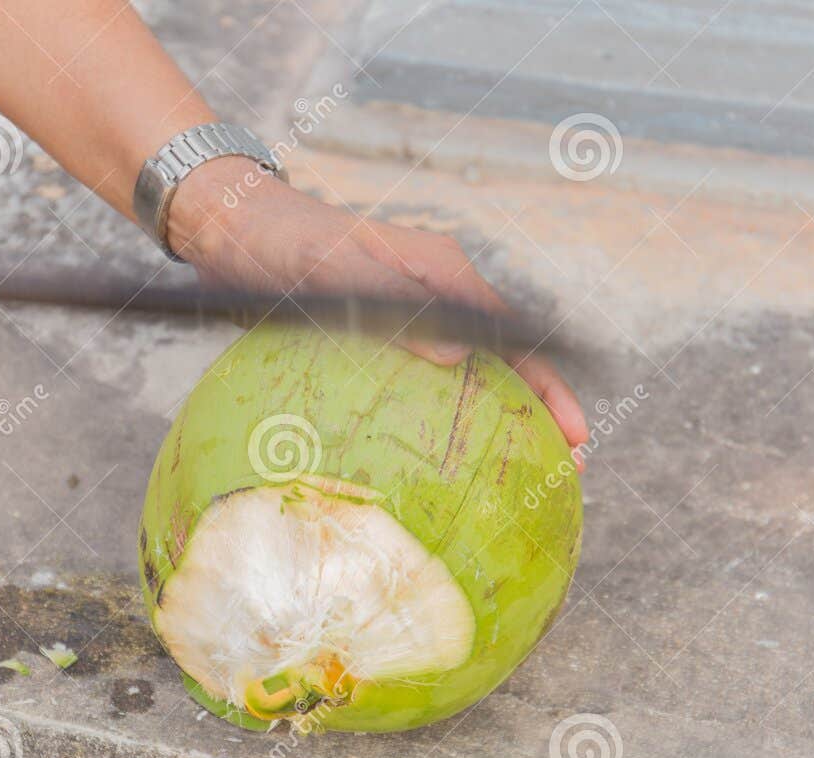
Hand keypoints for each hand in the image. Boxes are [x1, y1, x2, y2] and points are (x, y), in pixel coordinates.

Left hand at [167, 159, 587, 456]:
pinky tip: (439, 462)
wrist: (239, 230)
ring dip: (497, 419)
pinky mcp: (381, 334)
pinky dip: (445, 416)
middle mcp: (437, 292)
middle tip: (568, 468)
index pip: (513, 336)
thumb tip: (456, 358)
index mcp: (442, 271)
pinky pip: (423, 382)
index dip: (547, 388)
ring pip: (470, 372)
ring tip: (519, 472)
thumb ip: (396, 306)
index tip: (574, 434)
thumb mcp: (335, 271)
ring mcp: (411, 314)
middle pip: (504, 358)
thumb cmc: (285, 247)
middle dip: (539, 412)